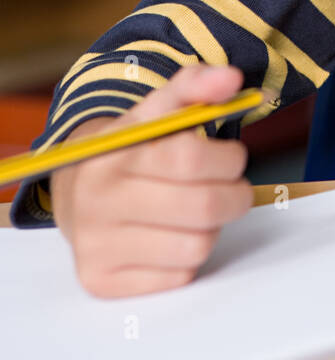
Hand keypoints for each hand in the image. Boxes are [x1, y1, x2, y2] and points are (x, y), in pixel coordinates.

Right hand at [51, 63, 254, 297]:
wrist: (75, 193)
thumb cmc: (131, 151)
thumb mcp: (156, 111)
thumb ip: (195, 87)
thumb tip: (232, 78)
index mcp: (113, 151)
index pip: (189, 158)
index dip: (227, 159)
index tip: (233, 158)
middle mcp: (96, 198)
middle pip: (201, 207)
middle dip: (234, 197)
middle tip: (233, 189)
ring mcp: (94, 244)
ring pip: (196, 246)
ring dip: (211, 228)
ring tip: (196, 212)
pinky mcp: (100, 281)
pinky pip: (178, 277)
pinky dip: (187, 259)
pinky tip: (172, 238)